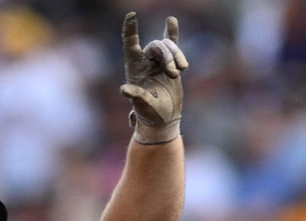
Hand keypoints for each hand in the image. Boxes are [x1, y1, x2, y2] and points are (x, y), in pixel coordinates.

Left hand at [120, 12, 188, 143]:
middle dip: (168, 56)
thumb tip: (123, 89)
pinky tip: (171, 20)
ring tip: (181, 71)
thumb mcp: (143, 107)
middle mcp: (144, 62)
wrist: (164, 119)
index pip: (130, 44)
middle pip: (156, 46)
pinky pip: (171, 44)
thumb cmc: (150, 115)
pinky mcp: (170, 64)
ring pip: (168, 47)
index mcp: (134, 69)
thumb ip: (136, 96)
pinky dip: (172, 33)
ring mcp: (157, 62)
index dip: (130, 29)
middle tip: (175, 74)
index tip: (132, 15)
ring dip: (177, 56)